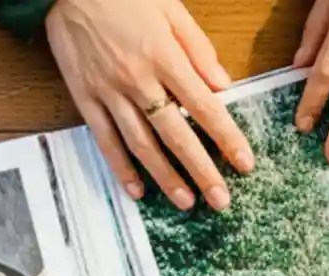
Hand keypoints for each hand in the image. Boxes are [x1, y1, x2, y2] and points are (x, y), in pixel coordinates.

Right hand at [45, 0, 254, 210]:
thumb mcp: (170, 8)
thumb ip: (198, 49)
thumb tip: (223, 85)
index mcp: (163, 56)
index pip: (203, 106)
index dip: (226, 138)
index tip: (244, 163)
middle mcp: (137, 79)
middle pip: (176, 134)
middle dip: (202, 170)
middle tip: (221, 199)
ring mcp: (109, 92)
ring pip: (141, 144)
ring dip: (166, 177)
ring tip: (187, 203)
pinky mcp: (85, 97)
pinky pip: (105, 139)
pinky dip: (121, 168)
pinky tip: (137, 190)